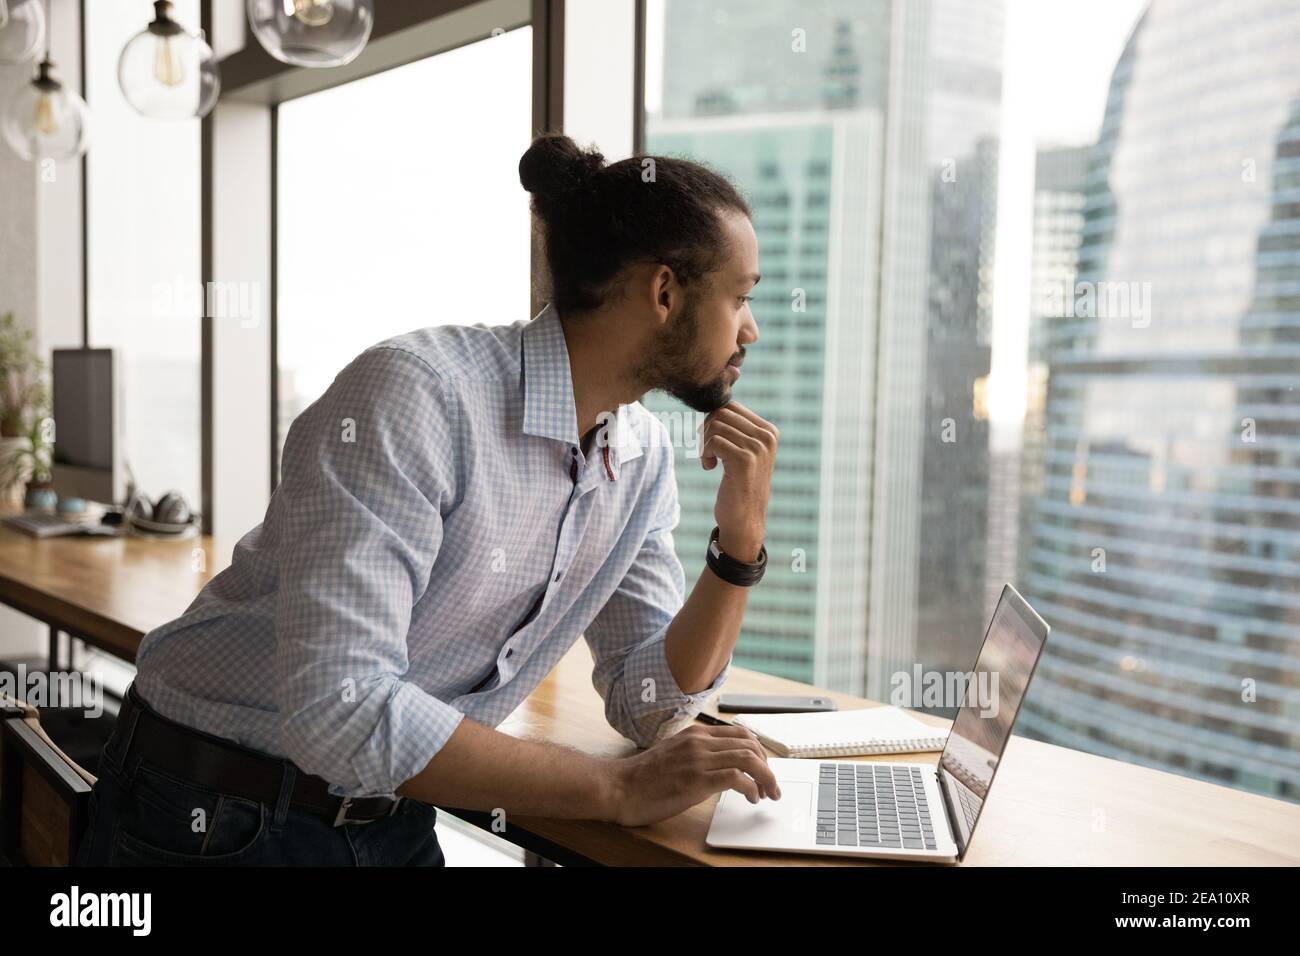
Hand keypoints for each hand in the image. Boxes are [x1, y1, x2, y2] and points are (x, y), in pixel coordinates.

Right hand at [606, 724, 781, 827]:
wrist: (619, 787)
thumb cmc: (642, 777)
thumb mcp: (674, 754)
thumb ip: (697, 754)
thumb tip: (721, 767)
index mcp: (696, 734)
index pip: (741, 734)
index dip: (759, 752)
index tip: (764, 769)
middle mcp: (700, 742)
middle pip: (750, 744)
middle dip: (767, 766)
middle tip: (771, 785)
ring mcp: (699, 759)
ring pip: (749, 758)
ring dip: (766, 778)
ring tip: (768, 794)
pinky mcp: (697, 780)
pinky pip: (737, 777)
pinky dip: (752, 789)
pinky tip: (751, 798)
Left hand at [699, 402, 777, 561]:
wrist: (744, 520)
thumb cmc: (738, 486)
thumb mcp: (743, 453)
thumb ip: (735, 429)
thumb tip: (713, 403)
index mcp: (769, 431)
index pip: (731, 407)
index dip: (712, 421)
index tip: (711, 443)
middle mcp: (767, 437)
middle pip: (722, 413)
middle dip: (706, 430)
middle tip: (706, 451)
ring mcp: (758, 448)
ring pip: (715, 425)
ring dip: (704, 443)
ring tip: (708, 460)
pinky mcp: (745, 460)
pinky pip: (713, 441)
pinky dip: (704, 453)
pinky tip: (709, 467)